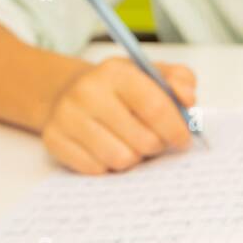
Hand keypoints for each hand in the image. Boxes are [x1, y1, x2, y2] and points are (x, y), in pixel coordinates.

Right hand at [41, 58, 196, 173]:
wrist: (70, 92)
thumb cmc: (121, 89)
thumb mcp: (152, 74)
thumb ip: (180, 80)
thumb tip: (188, 99)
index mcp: (116, 72)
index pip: (156, 108)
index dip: (176, 130)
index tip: (182, 139)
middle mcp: (88, 92)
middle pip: (143, 141)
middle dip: (156, 146)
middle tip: (153, 140)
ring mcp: (67, 117)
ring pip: (120, 160)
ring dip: (133, 158)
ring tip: (130, 144)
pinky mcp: (54, 140)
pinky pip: (96, 170)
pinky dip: (108, 166)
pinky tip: (106, 149)